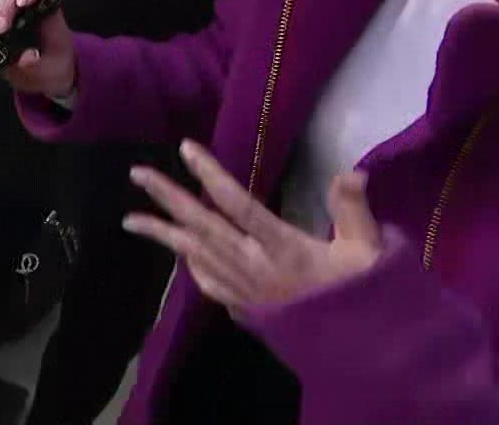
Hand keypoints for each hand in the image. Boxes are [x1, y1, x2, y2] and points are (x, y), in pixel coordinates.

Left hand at [125, 142, 384, 312]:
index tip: (187, 149)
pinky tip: (177, 252)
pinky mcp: (244, 307)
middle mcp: (255, 267)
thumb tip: (351, 172)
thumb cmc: (361, 294)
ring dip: (163, 234)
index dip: (211, 176)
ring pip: (196, 255)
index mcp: (283, 248)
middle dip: (168, 199)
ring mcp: (245, 289)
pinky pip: (207, 282)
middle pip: (203, 227)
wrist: (360, 349)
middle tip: (137, 173)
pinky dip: (188, 264)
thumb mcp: (367, 251)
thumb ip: (352, 210)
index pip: (239, 205)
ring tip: (131, 219)